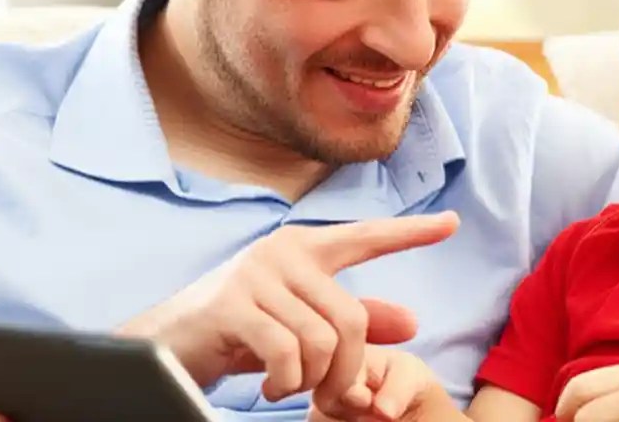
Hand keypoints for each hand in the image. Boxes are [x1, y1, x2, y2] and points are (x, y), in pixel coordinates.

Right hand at [118, 212, 459, 413]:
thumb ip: (353, 318)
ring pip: (321, 341)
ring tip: (290, 388)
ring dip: (312, 382)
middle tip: (330, 395)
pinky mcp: (232, 306)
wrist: (166, 346)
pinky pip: (287, 354)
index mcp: (303, 248)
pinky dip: (286, 383)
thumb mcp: (300, 323)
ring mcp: (256, 275)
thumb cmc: (239, 331)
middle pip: (351, 319)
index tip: (452, 223)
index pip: (365, 237)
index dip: (410, 233)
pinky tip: (271, 387)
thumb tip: (412, 322)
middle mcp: (282, 251)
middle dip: (348, 370)